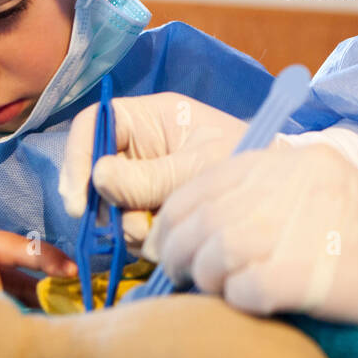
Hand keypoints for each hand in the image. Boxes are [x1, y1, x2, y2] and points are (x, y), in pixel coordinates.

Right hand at [58, 93, 251, 256]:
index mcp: (151, 117)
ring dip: (129, 226)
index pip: (94, 124)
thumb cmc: (246, 161)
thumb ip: (151, 176)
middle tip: (129, 226)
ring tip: (162, 230)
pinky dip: (144, 238)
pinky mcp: (152, 207)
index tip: (79, 202)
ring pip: (111, 205)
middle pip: (95, 171)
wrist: (280, 195)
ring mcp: (145, 177)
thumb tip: (99, 178)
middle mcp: (141, 146)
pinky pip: (130, 225)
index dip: (77, 158)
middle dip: (107, 204)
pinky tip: (169, 240)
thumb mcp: (199, 167)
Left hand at [146, 144, 357, 328]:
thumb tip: (192, 223)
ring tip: (222, 290)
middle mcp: (294, 185)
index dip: (176, 218)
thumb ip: (262, 192)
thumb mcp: (317, 189)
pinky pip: (244, 290)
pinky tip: (254, 302)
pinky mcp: (307, 274)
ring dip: (209, 280)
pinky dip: (238, 301)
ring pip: (217, 254)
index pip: (205, 182)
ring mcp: (301, 227)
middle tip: (186, 275)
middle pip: (204, 219)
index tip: (170, 243)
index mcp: (292, 161)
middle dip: (181, 252)